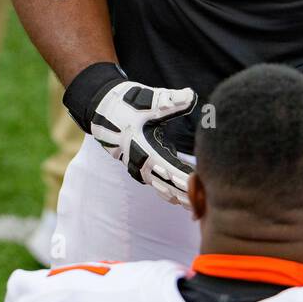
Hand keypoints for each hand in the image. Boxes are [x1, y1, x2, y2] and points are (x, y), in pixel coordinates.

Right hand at [65, 66, 196, 207]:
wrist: (101, 106)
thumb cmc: (124, 102)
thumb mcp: (148, 99)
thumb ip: (169, 100)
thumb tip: (191, 96)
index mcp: (142, 147)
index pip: (166, 168)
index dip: (181, 178)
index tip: (197, 185)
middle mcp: (139, 160)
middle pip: (163, 183)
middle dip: (182, 193)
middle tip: (201, 204)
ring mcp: (137, 163)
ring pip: (158, 185)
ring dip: (175, 194)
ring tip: (193, 205)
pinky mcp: (139, 162)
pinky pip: (155, 181)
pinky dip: (167, 188)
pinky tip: (179, 195)